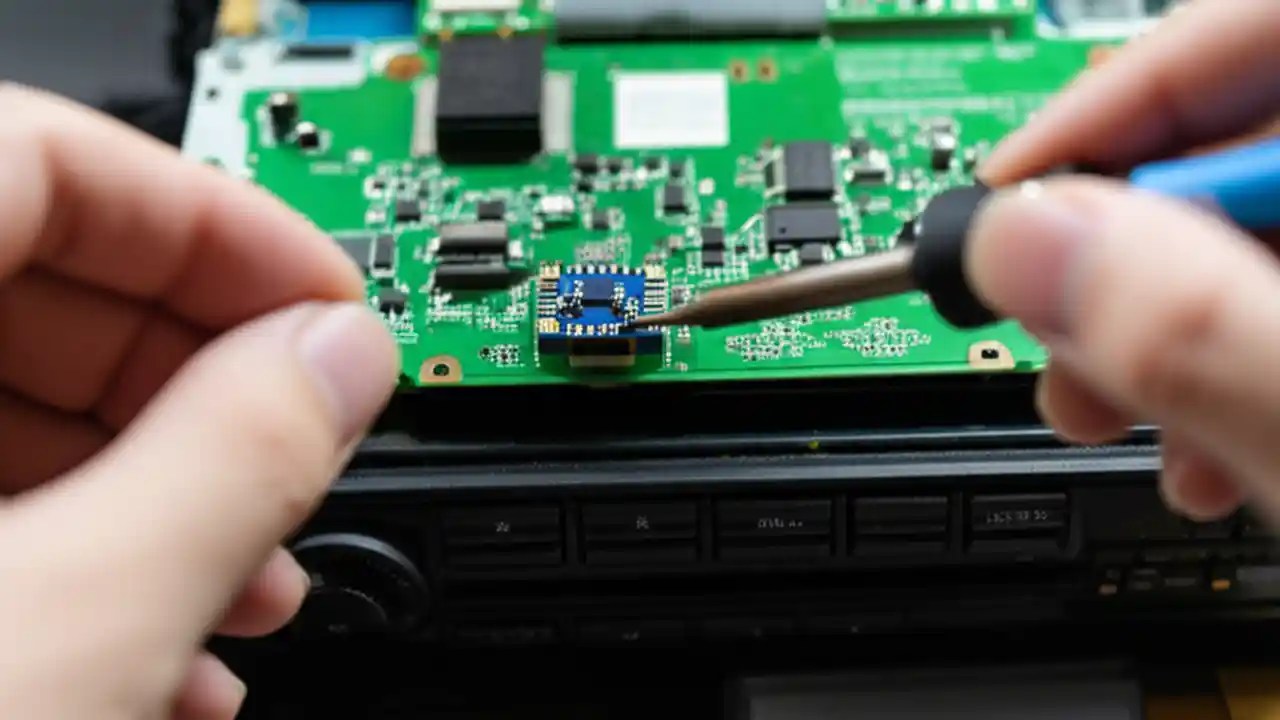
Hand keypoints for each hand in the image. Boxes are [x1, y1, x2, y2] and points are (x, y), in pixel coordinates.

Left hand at [0, 85, 397, 718]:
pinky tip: (164, 649)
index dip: (214, 223)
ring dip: (164, 492)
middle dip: (207, 382)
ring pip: (15, 410)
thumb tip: (349, 362)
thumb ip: (233, 467)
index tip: (332, 303)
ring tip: (253, 581)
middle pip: (40, 281)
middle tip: (311, 443)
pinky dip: (88, 560)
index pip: (39, 161)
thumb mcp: (71, 627)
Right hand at [965, 0, 1279, 522]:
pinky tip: (1206, 448)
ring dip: (1151, 324)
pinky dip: (1223, 366)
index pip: (1242, 35)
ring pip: (1249, 234)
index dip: (1106, 108)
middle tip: (1044, 331)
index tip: (1000, 198)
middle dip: (1114, 249)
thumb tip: (1022, 242)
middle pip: (1233, 142)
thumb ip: (1183, 327)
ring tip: (1104, 411)